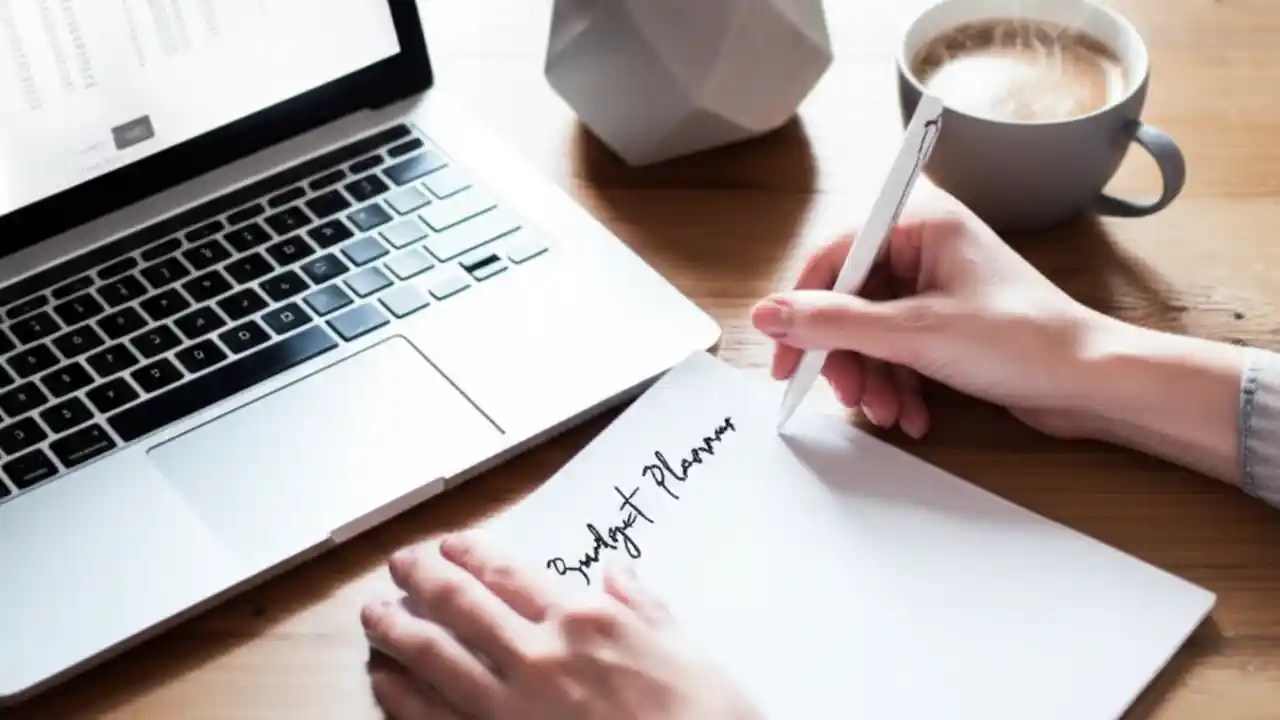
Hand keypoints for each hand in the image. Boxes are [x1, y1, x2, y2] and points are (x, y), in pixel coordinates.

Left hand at [361, 534, 760, 719]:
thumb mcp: (688, 652)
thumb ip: (646, 610)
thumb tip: (621, 574)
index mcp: (587, 619)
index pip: (511, 573)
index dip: (471, 554)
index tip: (451, 545)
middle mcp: (542, 654)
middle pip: (462, 605)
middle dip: (422, 580)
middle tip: (399, 566)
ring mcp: (515, 706)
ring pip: (437, 657)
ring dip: (398, 631)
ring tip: (374, 615)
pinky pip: (435, 719)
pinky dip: (402, 697)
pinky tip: (383, 681)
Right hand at [753, 191, 1109, 438]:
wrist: (1092, 383)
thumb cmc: (1025, 340)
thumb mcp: (916, 333)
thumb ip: (836, 324)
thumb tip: (770, 314)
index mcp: (920, 222)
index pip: (834, 256)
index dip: (803, 308)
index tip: (784, 351)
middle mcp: (925, 247)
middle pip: (849, 301)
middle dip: (846, 357)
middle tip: (844, 394)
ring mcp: (935, 287)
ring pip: (870, 333)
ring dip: (873, 379)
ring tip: (889, 412)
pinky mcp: (944, 323)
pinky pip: (896, 351)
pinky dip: (898, 385)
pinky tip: (912, 414)